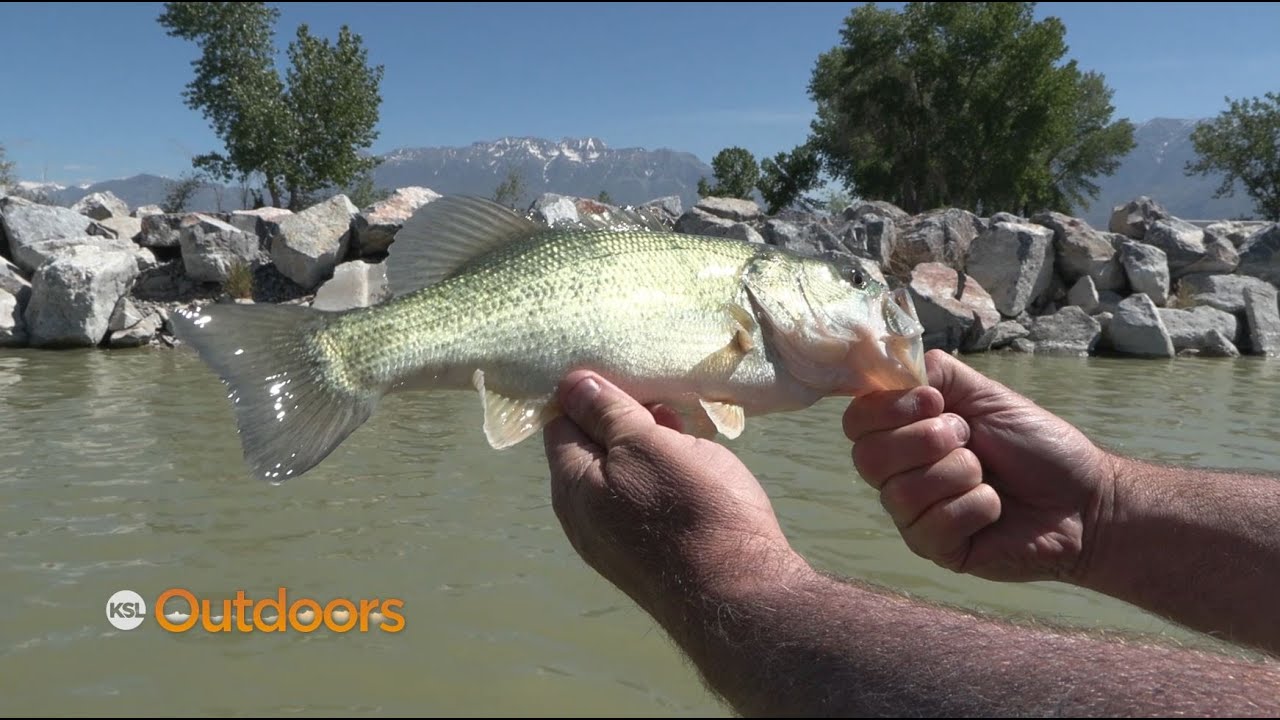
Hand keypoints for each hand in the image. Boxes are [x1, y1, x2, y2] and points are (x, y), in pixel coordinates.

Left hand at [543, 372, 806, 616]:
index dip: (587, 392)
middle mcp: (583, 515)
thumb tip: (572, 384)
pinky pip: (645, 497)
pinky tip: (693, 460)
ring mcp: (615, 537)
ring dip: (649, 442)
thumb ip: (606, 413)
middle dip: (622, 416)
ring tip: (683, 421)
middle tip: (661, 391)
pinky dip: (664, 471)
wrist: (739, 592)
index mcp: (571, 485)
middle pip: (591, 447)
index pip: (560, 421)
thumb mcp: (644, 444)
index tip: (622, 369)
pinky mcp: (648, 551)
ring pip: (623, 471)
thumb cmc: (689, 510)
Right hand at [843, 349, 1114, 582]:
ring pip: (902, 492)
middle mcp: (899, 474)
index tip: (933, 402)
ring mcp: (913, 515)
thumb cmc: (1036, 445)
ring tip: (988, 475)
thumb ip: (932, 373)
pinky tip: (996, 507)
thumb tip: (885, 362)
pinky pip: (933, 525)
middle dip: (927, 440)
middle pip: (867, 458)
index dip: (886, 410)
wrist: (1084, 497)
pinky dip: (976, 507)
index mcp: (904, 434)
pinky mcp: (935, 549)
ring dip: (960, 473)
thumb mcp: (984, 393)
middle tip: (970, 439)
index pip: (856, 421)